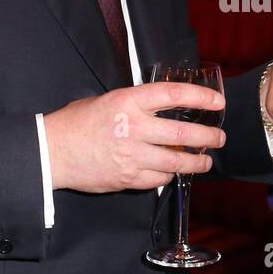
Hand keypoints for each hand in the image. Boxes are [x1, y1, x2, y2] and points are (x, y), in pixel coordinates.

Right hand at [43, 81, 225, 192]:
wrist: (53, 151)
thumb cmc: (78, 122)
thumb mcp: (108, 100)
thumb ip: (138, 104)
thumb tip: (167, 107)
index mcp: (129, 101)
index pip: (174, 94)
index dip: (200, 97)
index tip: (217, 102)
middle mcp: (134, 127)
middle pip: (183, 132)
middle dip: (208, 136)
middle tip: (219, 137)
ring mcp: (132, 155)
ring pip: (177, 161)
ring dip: (197, 162)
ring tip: (206, 161)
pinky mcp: (128, 177)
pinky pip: (160, 179)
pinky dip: (170, 175)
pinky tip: (174, 171)